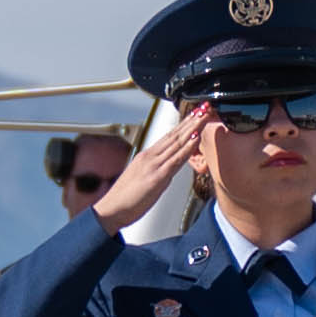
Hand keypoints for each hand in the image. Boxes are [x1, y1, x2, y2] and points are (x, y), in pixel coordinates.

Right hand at [92, 102, 201, 227]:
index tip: (195, 113)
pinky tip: (196, 137)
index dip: (184, 123)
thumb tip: (170, 167)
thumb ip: (157, 169)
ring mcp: (153, 165)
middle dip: (191, 119)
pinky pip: (175, 159)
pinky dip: (187, 147)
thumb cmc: (125, 199)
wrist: (110, 210)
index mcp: (147, 156)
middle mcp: (150, 157)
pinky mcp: (156, 177)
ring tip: (204, 115)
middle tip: (204, 106)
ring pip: (177, 142)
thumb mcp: (142, 178)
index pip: (169, 136)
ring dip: (193, 127)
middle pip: (175, 134)